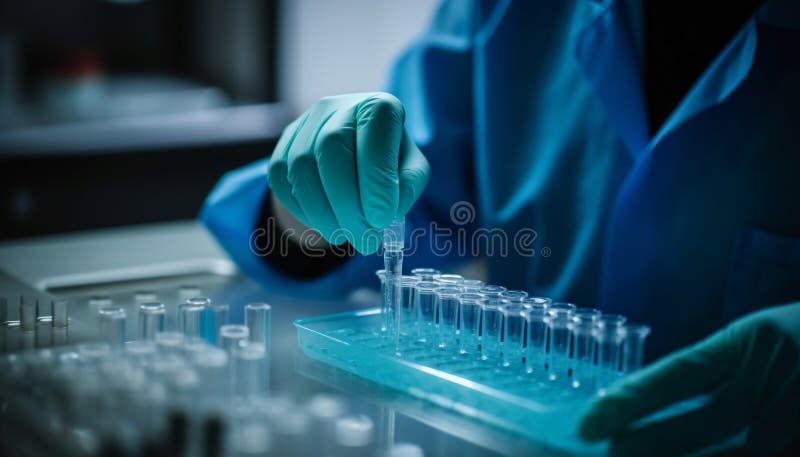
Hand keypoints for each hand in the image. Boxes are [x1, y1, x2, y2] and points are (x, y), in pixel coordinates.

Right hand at [267, 93, 429, 253]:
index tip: (382, 219)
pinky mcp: (283, 147)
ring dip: (325, 213)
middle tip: (364, 238)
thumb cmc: (388, 164)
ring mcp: (305, 125)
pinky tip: (326, 223)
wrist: (352, 159)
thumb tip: (389, 208)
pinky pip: (283, 181)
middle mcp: (338, 107)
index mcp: (377, 106)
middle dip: (348, 204)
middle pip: (332, 150)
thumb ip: (408, 185)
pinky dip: (304, 211)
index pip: (374, 134)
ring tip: (347, 236)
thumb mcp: (411, 170)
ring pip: (302, 169)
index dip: (376, 180)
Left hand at [578, 302, 799, 455]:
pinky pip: (765, 455)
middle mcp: (774, 375)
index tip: (588, 425)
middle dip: (651, 444)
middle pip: (705, 421)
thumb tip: (648, 399)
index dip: (631, 400)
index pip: (678, 373)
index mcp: (751, 339)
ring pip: (739, 450)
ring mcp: (798, 413)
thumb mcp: (759, 334)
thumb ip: (715, 367)